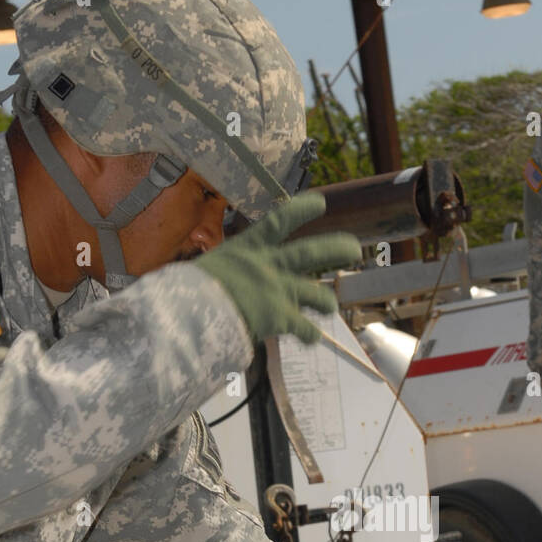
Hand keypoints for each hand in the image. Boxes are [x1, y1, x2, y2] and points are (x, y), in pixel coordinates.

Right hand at [196, 191, 360, 347]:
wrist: (191, 313)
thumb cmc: (187, 293)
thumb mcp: (205, 270)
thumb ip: (223, 272)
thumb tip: (217, 279)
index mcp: (247, 248)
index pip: (279, 221)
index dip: (302, 210)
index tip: (321, 202)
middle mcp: (267, 266)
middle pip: (311, 253)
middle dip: (337, 249)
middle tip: (355, 249)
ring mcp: (277, 291)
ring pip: (316, 294)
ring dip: (326, 301)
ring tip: (330, 306)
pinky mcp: (280, 317)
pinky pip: (305, 328)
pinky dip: (310, 335)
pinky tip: (311, 338)